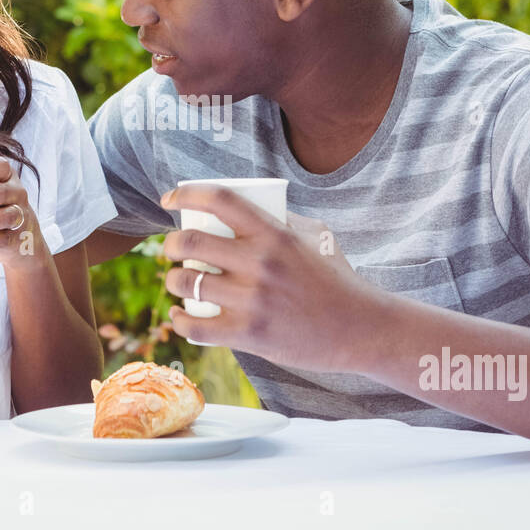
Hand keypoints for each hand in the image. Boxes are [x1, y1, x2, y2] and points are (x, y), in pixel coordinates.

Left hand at [159, 184, 371, 370]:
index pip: (219, 200)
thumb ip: (281, 220)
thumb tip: (244, 210)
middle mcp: (260, 262)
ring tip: (178, 282)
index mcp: (274, 233)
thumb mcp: (317, 236)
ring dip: (173, 281)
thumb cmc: (337, 279)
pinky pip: (196, 327)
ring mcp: (253, 300)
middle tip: (173, 249)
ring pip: (187, 284)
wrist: (361, 328)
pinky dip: (179, 321)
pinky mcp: (249, 335)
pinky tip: (179, 315)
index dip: (185, 194)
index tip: (169, 200)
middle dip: (171, 244)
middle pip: (190, 243)